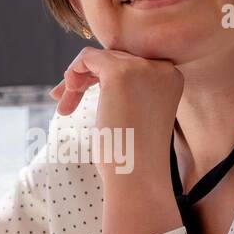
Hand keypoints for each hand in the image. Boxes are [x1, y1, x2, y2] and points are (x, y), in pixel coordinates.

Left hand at [47, 45, 182, 185]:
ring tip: (64, 106)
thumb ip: (123, 90)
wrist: (137, 176)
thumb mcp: (133, 115)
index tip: (79, 98)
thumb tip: (88, 68)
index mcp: (169, 78)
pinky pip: (87, 57)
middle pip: (112, 58)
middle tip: (64, 106)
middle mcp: (161, 69)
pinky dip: (72, 72)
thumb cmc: (131, 156)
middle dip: (85, 80)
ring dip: (75, 81)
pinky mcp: (120, 73)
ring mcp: (142, 69)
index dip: (100, 78)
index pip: (129, 63)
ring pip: (98, 57)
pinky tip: (65, 94)